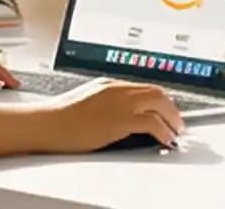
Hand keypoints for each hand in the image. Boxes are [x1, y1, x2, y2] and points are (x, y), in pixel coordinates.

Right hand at [42, 77, 183, 151]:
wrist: (48, 123)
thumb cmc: (58, 118)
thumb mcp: (84, 103)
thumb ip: (103, 104)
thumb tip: (115, 118)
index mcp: (108, 84)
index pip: (142, 88)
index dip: (159, 101)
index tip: (165, 111)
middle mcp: (117, 89)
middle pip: (156, 92)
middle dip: (171, 108)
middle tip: (177, 123)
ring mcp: (120, 102)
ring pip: (160, 103)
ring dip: (172, 119)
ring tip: (175, 133)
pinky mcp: (122, 119)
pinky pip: (153, 122)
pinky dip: (164, 132)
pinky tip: (166, 140)